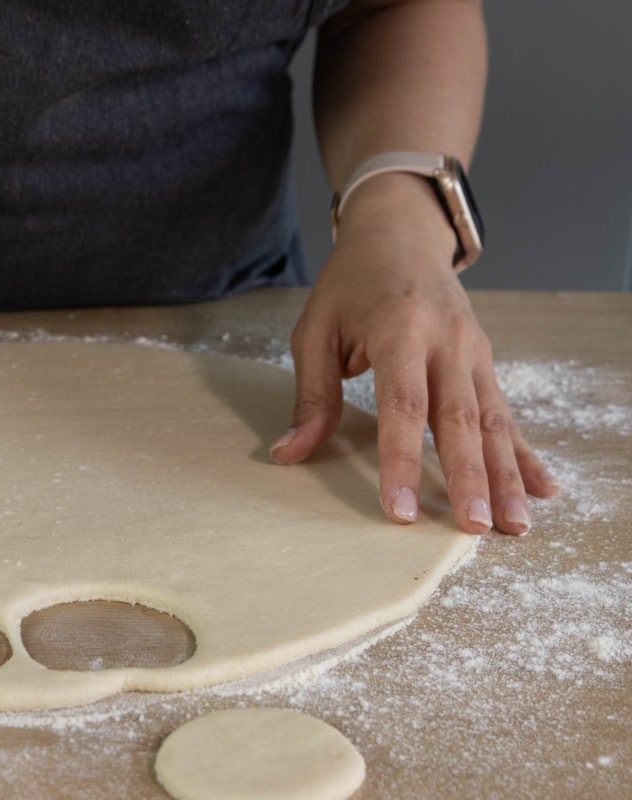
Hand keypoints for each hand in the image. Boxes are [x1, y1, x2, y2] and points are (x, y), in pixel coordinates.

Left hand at [269, 177, 557, 534]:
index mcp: (399, 329)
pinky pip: (508, 414)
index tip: (399, 510)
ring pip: (493, 421)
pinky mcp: (486, 362)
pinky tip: (545, 489)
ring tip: (516, 526)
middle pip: (459, 419)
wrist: (400, 236)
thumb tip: (288, 453)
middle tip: (475, 528)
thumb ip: (311, 395)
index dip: (401, 460)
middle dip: (469, 477)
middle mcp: (446, 341)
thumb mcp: (315, 331)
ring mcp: (474, 351)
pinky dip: (525, 454)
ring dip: (506, 476)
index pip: (402, 405)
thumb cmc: (350, 286)